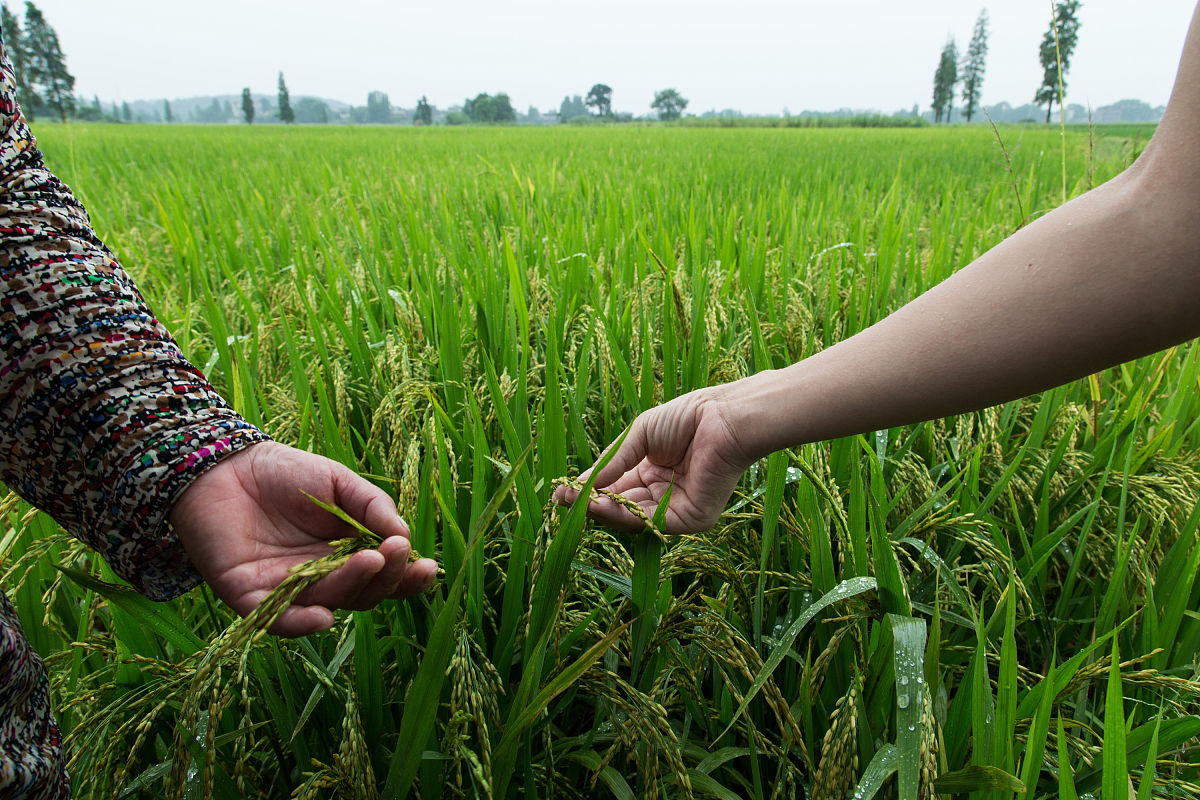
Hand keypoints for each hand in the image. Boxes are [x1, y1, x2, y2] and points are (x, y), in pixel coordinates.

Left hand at [169, 441, 436, 636]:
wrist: (222, 465)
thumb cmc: (284, 473)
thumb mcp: (338, 482)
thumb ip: (371, 506)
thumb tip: (404, 536)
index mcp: (348, 553)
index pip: (384, 576)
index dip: (407, 577)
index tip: (427, 567)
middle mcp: (322, 578)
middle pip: (363, 594)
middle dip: (385, 577)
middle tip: (393, 552)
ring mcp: (288, 590)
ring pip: (329, 603)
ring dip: (352, 588)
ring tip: (369, 560)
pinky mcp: (250, 596)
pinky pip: (277, 619)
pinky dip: (300, 624)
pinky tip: (323, 617)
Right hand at [554, 387, 753, 533]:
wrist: (723, 417)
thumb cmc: (686, 418)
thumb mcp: (639, 436)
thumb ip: (613, 461)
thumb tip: (580, 484)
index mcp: (652, 472)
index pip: (616, 488)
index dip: (590, 491)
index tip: (561, 491)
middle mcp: (662, 493)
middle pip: (621, 506)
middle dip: (591, 504)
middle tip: (562, 501)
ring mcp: (676, 508)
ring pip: (633, 517)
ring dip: (603, 511)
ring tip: (577, 503)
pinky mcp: (691, 518)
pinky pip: (652, 521)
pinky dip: (625, 515)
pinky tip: (602, 505)